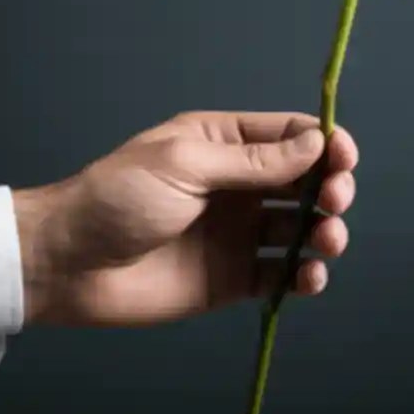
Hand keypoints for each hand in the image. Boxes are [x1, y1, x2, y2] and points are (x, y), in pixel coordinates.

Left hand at [13, 110, 357, 326]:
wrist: (69, 262)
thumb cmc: (116, 198)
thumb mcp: (184, 165)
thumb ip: (252, 161)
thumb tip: (315, 143)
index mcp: (221, 143)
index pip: (289, 135)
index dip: (324, 143)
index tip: (344, 157)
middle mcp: (235, 185)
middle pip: (305, 181)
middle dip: (331, 187)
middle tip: (333, 201)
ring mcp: (235, 232)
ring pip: (300, 229)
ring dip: (326, 232)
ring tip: (327, 240)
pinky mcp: (232, 278)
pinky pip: (281, 274)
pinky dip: (305, 276)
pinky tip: (308, 276)